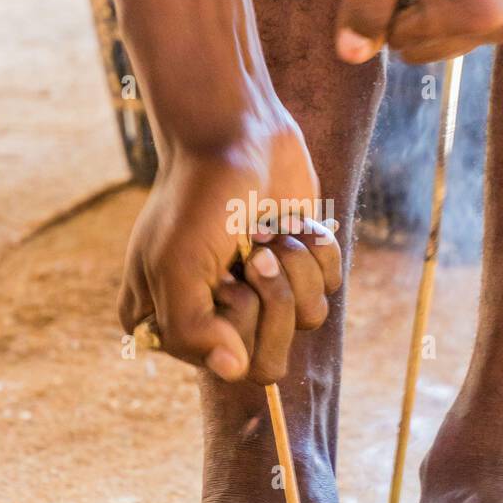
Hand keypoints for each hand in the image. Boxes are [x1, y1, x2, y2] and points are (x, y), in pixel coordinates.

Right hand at [117, 107, 341, 383]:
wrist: (235, 131)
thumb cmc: (197, 198)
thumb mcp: (176, 266)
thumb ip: (190, 331)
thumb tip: (232, 371)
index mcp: (173, 325)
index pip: (226, 367)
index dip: (235, 323)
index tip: (222, 276)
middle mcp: (217, 317)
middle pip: (272, 360)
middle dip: (274, 301)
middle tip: (256, 255)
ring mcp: (261, 293)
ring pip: (307, 321)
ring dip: (293, 267)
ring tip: (267, 231)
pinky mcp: (299, 267)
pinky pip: (330, 289)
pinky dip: (315, 250)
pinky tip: (289, 221)